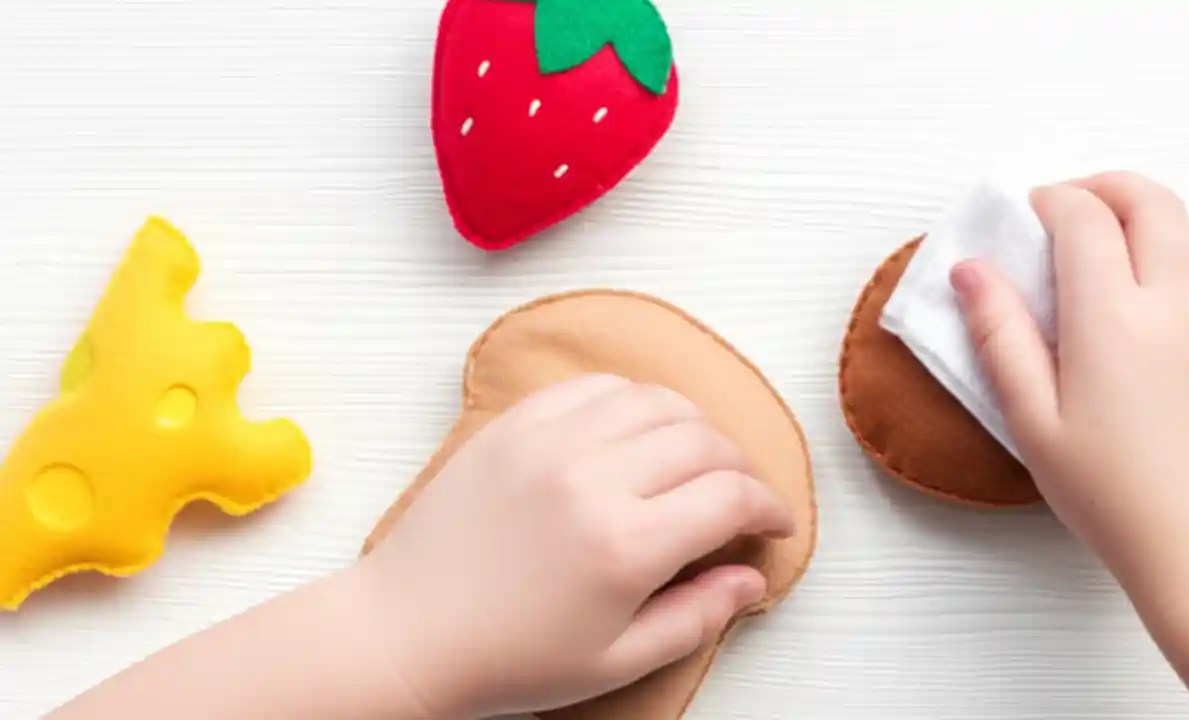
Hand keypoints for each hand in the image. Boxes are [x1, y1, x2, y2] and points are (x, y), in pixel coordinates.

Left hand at [354, 374, 795, 717]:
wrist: (406, 633)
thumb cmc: (507, 657)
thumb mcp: (617, 660)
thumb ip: (698, 616)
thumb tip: (752, 580)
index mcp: (623, 545)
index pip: (730, 496)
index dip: (770, 507)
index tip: (773, 523)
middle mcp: (591, 477)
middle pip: (703, 439)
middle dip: (739, 466)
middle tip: (741, 496)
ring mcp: (548, 441)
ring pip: (655, 399)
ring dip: (693, 423)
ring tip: (697, 457)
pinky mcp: (513, 425)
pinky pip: (593, 386)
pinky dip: (631, 399)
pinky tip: (637, 428)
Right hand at [952, 171, 1188, 715]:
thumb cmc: (1116, 499)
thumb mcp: (1032, 422)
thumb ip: (999, 335)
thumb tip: (971, 271)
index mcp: (1112, 320)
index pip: (1083, 219)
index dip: (1049, 200)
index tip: (1026, 213)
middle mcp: (1176, 305)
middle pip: (1149, 200)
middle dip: (1102, 186)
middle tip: (1066, 205)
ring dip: (1153, 212)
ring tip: (1115, 238)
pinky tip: (1166, 282)